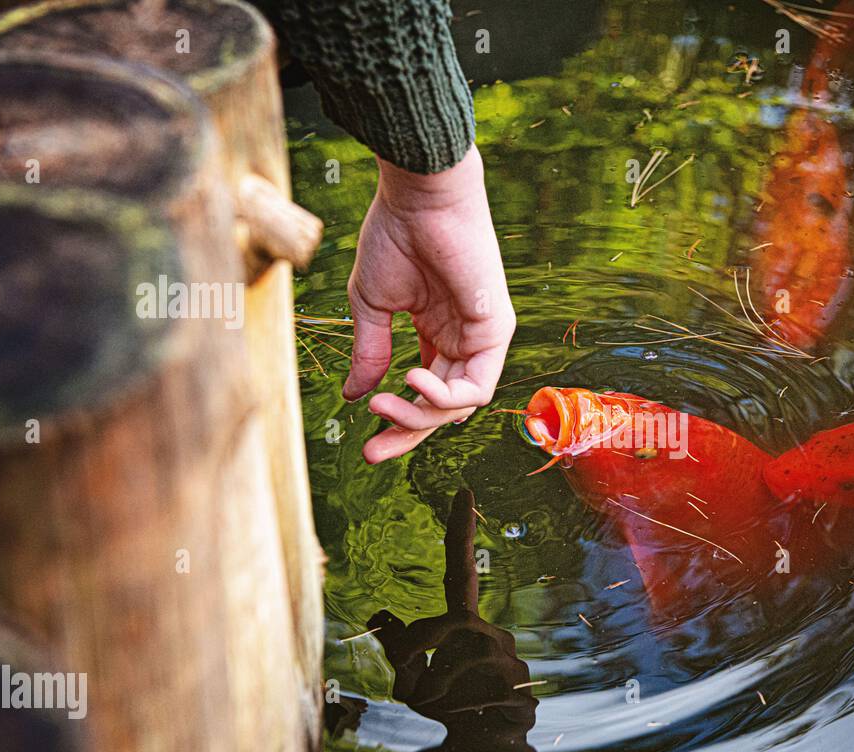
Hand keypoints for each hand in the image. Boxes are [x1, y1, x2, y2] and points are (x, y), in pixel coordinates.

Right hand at [345, 146, 515, 462]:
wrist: (418, 196)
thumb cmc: (396, 236)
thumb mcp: (373, 307)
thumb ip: (371, 354)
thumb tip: (355, 397)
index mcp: (436, 334)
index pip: (424, 393)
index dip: (398, 421)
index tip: (367, 445)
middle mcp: (464, 340)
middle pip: (444, 408)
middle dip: (408, 432)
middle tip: (373, 454)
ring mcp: (483, 337)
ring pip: (460, 404)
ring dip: (419, 414)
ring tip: (384, 405)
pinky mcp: (497, 329)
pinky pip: (477, 385)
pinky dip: (444, 395)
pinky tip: (413, 379)